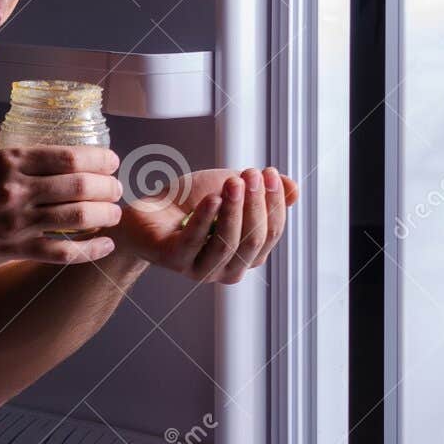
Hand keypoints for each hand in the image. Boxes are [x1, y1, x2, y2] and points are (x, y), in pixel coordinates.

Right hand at [0, 144, 123, 275]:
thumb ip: (8, 157)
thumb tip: (45, 156)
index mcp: (6, 159)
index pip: (68, 155)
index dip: (99, 158)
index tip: (111, 161)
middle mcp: (14, 189)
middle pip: (80, 186)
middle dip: (108, 187)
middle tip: (117, 188)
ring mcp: (14, 222)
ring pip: (76, 218)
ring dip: (105, 216)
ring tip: (114, 215)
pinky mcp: (10, 250)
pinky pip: (60, 252)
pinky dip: (88, 249)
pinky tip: (104, 246)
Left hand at [108, 166, 297, 281]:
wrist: (149, 210)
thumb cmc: (193, 203)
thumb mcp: (233, 190)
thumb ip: (263, 191)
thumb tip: (295, 189)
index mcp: (247, 256)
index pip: (271, 234)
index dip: (274, 204)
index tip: (268, 173)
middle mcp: (228, 270)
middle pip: (253, 241)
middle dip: (256, 205)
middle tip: (251, 174)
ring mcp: (201, 270)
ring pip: (227, 244)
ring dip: (234, 210)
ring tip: (233, 182)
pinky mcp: (174, 261)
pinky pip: (194, 242)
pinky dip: (205, 219)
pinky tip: (211, 198)